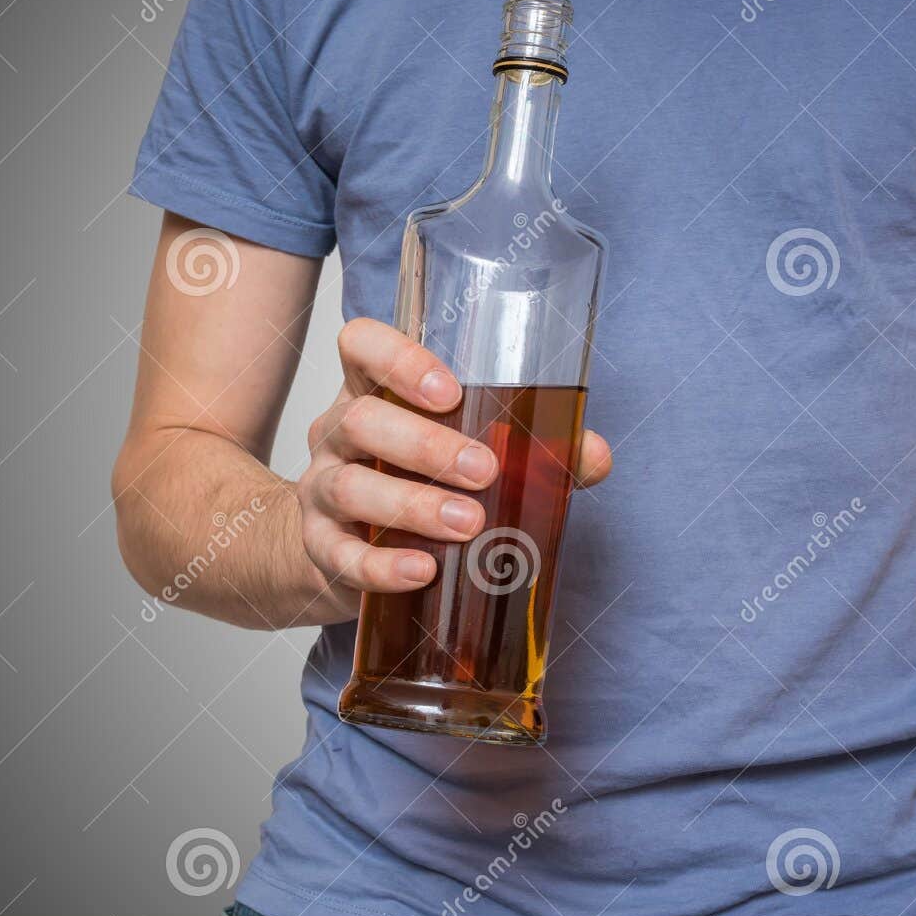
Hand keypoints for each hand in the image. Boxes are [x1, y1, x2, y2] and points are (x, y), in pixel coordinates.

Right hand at [296, 318, 611, 615]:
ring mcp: (320, 490)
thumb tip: (595, 454)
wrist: (344, 549)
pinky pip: (340, 556)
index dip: (397, 358)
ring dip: (413, 505)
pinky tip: (422, 571)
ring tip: (468, 524)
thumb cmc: (416, 482)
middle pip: (361, 421)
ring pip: (350, 487)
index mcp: (374, 391)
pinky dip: (382, 566)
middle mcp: (338, 433)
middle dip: (426, 446)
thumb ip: (535, 450)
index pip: (361, 344)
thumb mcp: (465, 451)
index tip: (449, 391)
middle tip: (485, 471)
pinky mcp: (320, 548)